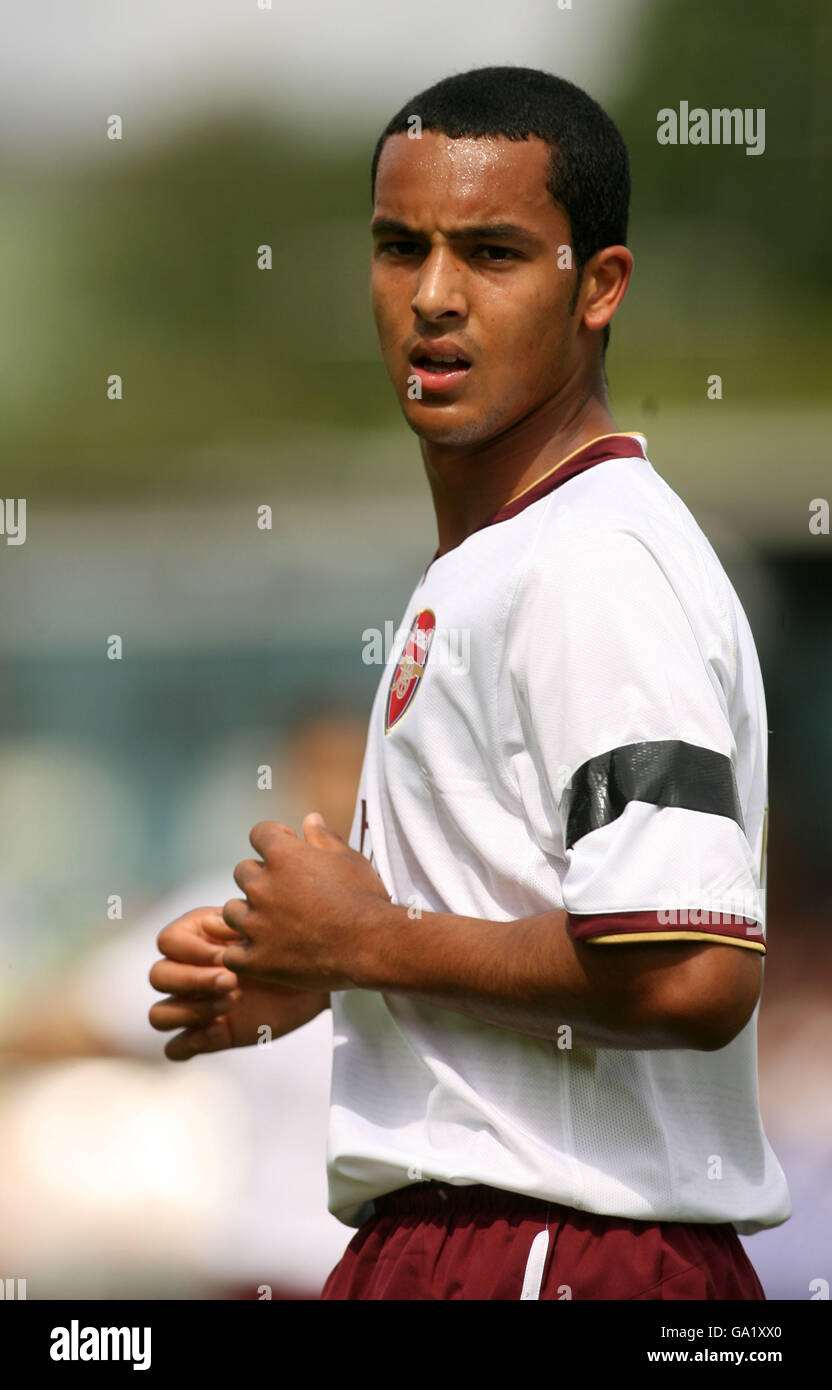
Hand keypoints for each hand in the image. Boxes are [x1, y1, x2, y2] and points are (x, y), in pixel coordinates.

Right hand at [149, 905, 328, 1060]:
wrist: (315, 980)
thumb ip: (236, 928)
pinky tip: (222, 1028)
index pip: (167, 942)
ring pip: (158, 1015)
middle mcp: (189, 971)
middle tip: (234, 982)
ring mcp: (195, 1006)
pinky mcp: (208, 1036)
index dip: (193, 950)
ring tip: (232, 1003)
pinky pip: (176, 1048)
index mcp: (198, 938)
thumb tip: (213, 925)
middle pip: (158, 976)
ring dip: (190, 1011)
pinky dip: (191, 1043)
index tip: (228, 954)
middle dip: (194, 979)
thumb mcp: (265, 932)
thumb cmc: (290, 949)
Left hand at [220, 813, 390, 988]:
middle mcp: (262, 886)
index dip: (274, 839)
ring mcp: (256, 925)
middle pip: (242, 872)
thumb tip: (310, 819)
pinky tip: (261, 952)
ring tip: (272, 924)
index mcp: (282, 856)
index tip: (286, 850)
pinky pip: (231, 954)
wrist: (372, 945)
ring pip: (232, 911)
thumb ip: (323, 838)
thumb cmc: (364, 899)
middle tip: (285, 893)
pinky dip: (242, 953)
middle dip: (260, 878)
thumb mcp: (349, 859)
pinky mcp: (257, 960)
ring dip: (247, 914)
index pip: (259, 833)